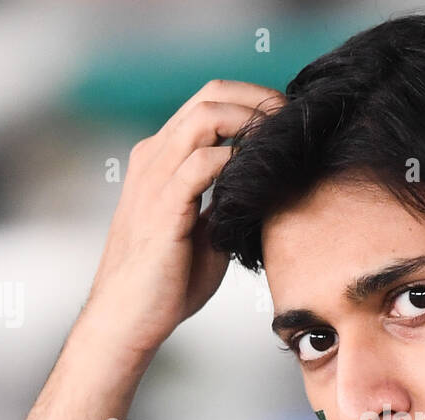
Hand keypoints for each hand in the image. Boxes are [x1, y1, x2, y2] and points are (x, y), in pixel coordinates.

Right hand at [79, 79, 285, 354]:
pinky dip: (237, 159)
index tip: (288, 123)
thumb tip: (270, 189)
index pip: (208, 102)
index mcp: (162, 158)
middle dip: (259, 102)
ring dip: (252, 123)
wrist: (130, 318)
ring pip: (205, 118)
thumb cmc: (167, 281)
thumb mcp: (206, 231)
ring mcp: (154, 178)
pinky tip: (261, 175)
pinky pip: (201, 162)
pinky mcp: (162, 206)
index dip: (253, 102)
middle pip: (210, 96)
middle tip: (294, 124)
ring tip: (283, 142)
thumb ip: (227, 202)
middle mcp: (154, 157)